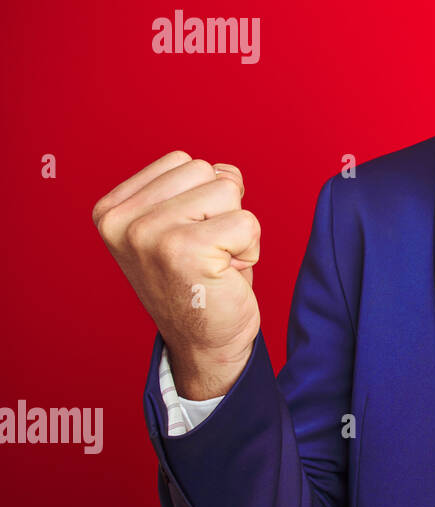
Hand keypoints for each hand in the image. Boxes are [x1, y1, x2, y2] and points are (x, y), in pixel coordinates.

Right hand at [92, 151, 260, 399]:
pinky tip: (225, 275)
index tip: (188, 238)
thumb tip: (226, 171)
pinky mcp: (183, 250)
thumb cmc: (198, 282)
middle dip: (222, 210)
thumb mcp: (179, 225)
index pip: (183, 162)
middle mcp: (122, 220)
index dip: (203, 198)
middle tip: (207, 253)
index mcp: (112, 209)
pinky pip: (247, 222)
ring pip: (228, 190)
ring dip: (236, 229)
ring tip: (215, 262)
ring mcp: (148, 234)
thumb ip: (192, 188)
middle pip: (207, 171)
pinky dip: (250, 249)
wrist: (204, 345)